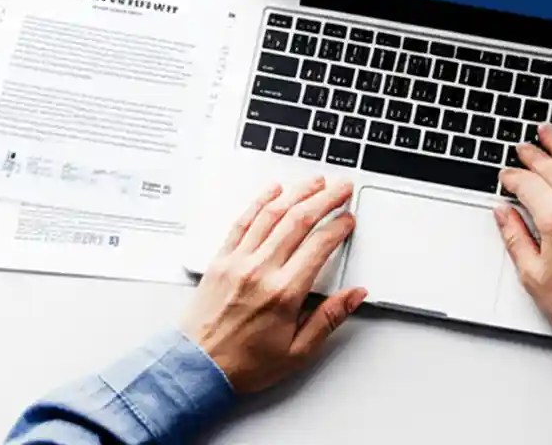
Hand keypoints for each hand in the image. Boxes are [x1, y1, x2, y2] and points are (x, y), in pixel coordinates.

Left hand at [181, 177, 365, 393]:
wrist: (196, 369)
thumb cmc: (245, 364)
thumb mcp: (298, 351)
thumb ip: (329, 318)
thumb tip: (355, 295)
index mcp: (284, 293)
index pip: (319, 246)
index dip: (339, 227)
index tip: (349, 220)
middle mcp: (260, 271)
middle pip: (299, 220)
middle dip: (325, 199)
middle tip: (342, 188)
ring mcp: (238, 261)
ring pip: (272, 214)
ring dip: (297, 193)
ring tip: (315, 182)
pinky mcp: (220, 260)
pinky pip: (242, 222)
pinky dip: (259, 202)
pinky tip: (273, 191)